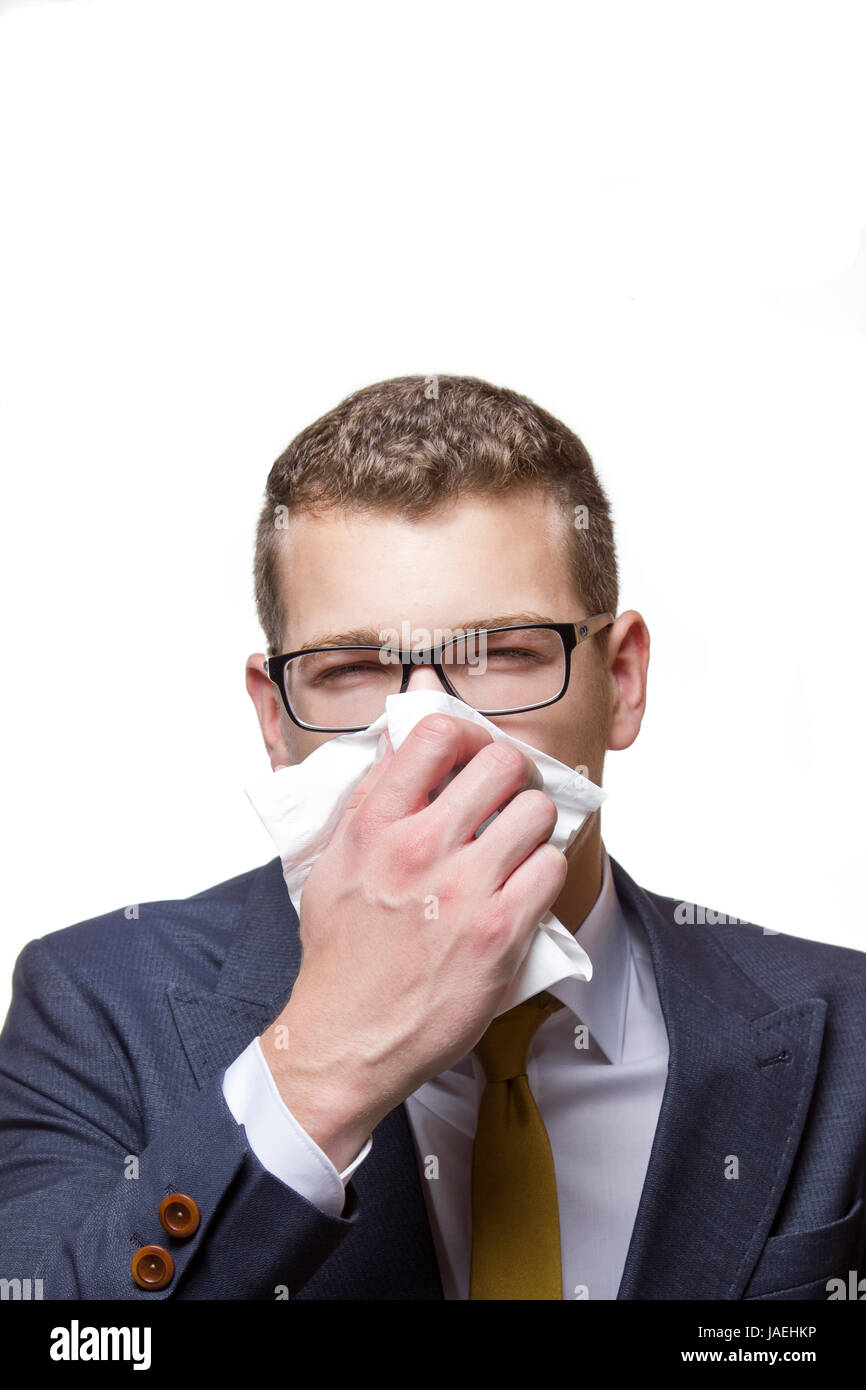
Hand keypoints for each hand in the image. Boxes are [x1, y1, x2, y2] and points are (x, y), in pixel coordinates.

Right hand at [259, 713, 567, 1169]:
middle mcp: (420, 847)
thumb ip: (369, 801)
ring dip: (532, 824)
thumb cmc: (340, 953)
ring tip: (518, 845)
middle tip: (506, 799)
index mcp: (375, 824)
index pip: (437, 734)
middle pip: (501, 763)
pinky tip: (524, 885)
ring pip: (536, 811)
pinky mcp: (500, 933)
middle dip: (511, 777)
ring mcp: (463, 890)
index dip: (466, 736)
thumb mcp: (333, 863)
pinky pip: (551, 867)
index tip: (471, 757)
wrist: (348, 1039)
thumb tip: (402, 746)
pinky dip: (543, 871)